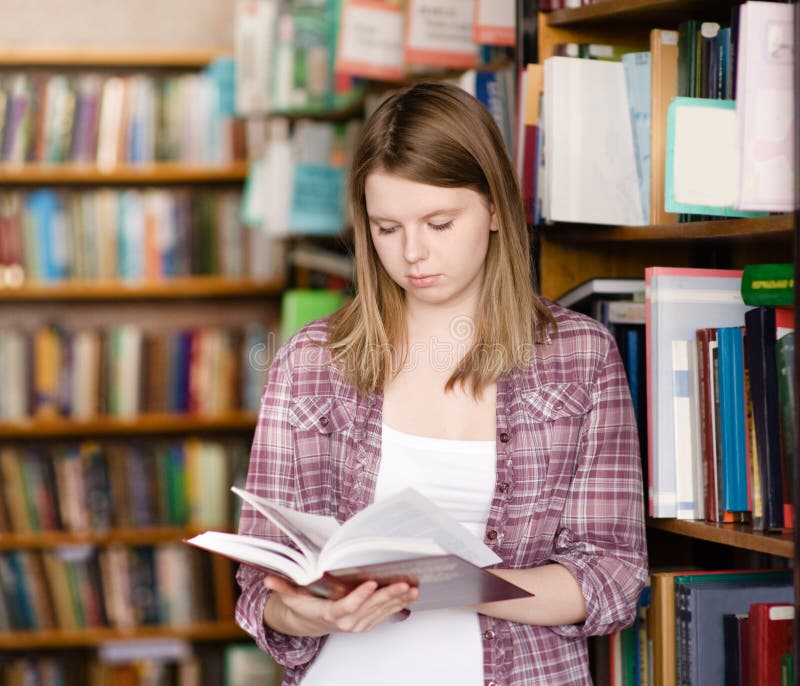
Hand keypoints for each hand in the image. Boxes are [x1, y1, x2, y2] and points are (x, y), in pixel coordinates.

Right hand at [262, 574, 417, 636]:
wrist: (310, 623)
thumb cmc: (305, 606)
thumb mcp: (291, 597)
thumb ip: (282, 587)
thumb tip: (267, 579)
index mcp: (330, 614)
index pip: (346, 607)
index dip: (359, 596)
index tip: (371, 584)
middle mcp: (347, 622)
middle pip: (370, 608)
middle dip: (388, 595)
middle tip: (403, 583)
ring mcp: (359, 624)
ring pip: (381, 612)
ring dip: (398, 600)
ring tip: (412, 588)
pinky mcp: (366, 622)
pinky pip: (385, 614)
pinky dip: (399, 604)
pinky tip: (410, 594)